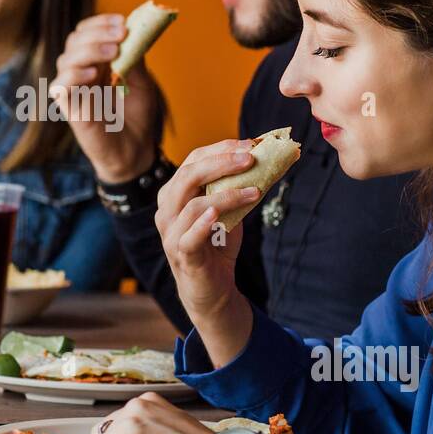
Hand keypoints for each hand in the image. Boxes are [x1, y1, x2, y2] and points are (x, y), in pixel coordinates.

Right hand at [50, 13, 160, 182]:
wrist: (135, 152)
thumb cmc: (137, 118)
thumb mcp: (141, 82)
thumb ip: (134, 58)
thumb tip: (133, 31)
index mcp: (96, 62)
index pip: (86, 33)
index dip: (100, 23)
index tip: (122, 22)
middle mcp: (81, 73)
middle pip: (75, 41)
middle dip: (97, 32)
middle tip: (121, 34)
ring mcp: (73, 90)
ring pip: (66, 59)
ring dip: (89, 50)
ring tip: (113, 52)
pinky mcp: (69, 109)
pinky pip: (61, 86)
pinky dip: (74, 75)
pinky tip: (94, 74)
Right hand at [156, 138, 260, 320]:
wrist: (213, 289)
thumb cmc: (218, 246)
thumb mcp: (229, 211)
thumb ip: (236, 189)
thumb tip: (265, 162)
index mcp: (175, 193)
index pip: (192, 161)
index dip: (219, 149)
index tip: (248, 144)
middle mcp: (167, 210)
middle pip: (188, 176)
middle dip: (221, 163)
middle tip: (250, 159)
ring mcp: (171, 233)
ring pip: (192, 205)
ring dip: (226, 194)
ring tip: (254, 191)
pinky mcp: (182, 255)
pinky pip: (189, 237)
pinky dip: (203, 224)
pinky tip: (218, 215)